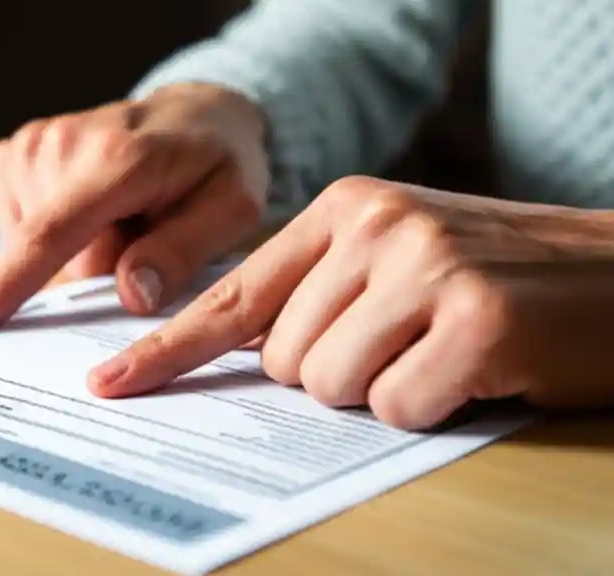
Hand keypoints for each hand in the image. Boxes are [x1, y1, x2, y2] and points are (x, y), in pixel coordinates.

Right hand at [0, 83, 269, 332]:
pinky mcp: (16, 152)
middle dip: (95, 262)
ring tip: (117, 212)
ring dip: (75, 245)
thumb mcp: (230, 209)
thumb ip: (181, 252)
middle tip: (141, 227)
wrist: (196, 114)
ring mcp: (32, 144)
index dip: (10, 282)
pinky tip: (84, 207)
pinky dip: (50, 229)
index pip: (52, 233)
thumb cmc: (217, 164)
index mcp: (116, 160)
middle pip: (52, 254)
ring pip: (31, 242)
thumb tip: (131, 296)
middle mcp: (62, 144)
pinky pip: (18, 224)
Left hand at [88, 176, 613, 429]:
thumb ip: (319, 288)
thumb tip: (237, 349)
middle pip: (283, 357)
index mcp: (344, 208)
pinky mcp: (475, 318)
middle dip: (336, 374)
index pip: (234, 293)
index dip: (167, 347)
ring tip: (445, 350)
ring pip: (331, 386)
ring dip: (386, 390)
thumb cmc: (503, 277)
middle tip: (409, 344)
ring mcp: (425, 266)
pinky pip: (397, 406)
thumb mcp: (400, 257)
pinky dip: (433, 405)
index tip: (110, 381)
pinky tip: (476, 366)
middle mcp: (376, 224)